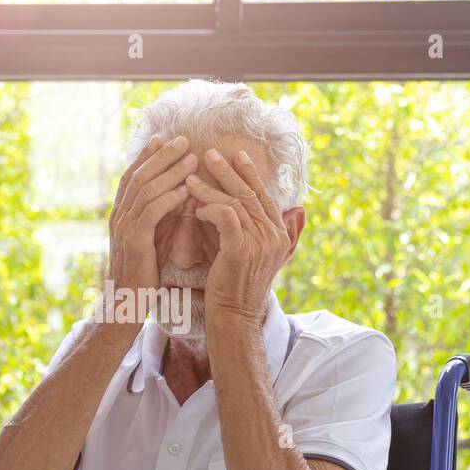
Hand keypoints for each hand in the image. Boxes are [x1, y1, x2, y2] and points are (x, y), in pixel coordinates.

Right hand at [107, 134, 198, 294]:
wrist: (127, 303)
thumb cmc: (144, 273)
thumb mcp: (153, 238)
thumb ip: (162, 215)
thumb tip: (183, 192)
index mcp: (121, 214)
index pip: (132, 176)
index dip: (147, 156)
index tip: (164, 138)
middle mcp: (118, 216)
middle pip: (139, 176)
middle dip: (161, 156)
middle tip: (183, 139)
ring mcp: (123, 228)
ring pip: (146, 190)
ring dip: (170, 172)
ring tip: (192, 158)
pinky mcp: (133, 241)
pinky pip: (151, 212)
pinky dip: (169, 197)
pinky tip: (187, 189)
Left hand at [185, 148, 292, 326]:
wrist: (232, 316)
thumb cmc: (233, 286)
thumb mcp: (244, 252)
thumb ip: (244, 227)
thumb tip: (230, 203)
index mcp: (278, 235)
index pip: (264, 196)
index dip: (250, 174)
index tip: (236, 156)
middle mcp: (274, 235)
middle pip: (250, 193)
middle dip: (228, 171)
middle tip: (209, 153)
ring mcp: (260, 242)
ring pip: (235, 202)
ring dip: (210, 187)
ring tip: (190, 176)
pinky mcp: (241, 248)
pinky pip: (225, 215)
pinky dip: (210, 208)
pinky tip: (196, 207)